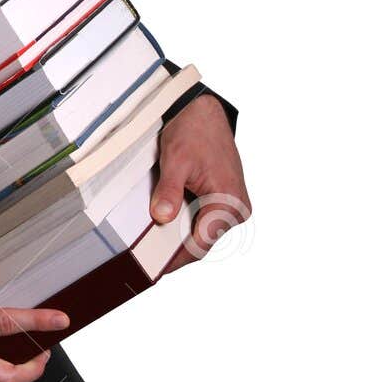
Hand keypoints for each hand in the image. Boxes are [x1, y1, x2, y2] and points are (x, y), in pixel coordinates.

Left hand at [151, 95, 251, 272]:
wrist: (205, 113)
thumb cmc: (196, 131)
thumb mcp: (176, 160)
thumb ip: (169, 191)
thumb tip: (162, 217)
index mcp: (229, 201)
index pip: (200, 243)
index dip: (175, 259)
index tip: (155, 268)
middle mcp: (235, 208)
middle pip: (200, 241)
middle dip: (174, 249)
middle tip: (145, 258)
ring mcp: (232, 206)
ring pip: (201, 232)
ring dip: (179, 236)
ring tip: (152, 241)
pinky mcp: (224, 201)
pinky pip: (203, 220)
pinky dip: (185, 223)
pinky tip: (166, 224)